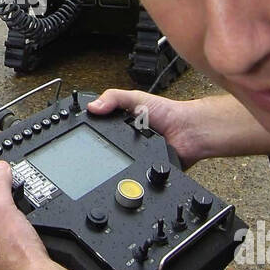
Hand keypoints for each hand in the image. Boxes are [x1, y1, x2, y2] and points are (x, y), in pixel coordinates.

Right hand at [87, 88, 206, 168]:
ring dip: (116, 159)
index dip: (88, 129)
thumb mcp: (136, 98)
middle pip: (104, 146)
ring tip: (119, 151)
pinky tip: (133, 162)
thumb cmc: (169, 113)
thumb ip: (114, 98)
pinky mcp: (142, 169)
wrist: (190, 132)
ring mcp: (134, 155)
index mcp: (122, 122)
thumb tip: (93, 106)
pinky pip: (131, 172)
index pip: (99, 127)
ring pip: (116, 162)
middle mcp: (126, 140)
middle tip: (98, 145)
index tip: (79, 131)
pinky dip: (130, 170)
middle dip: (100, 148)